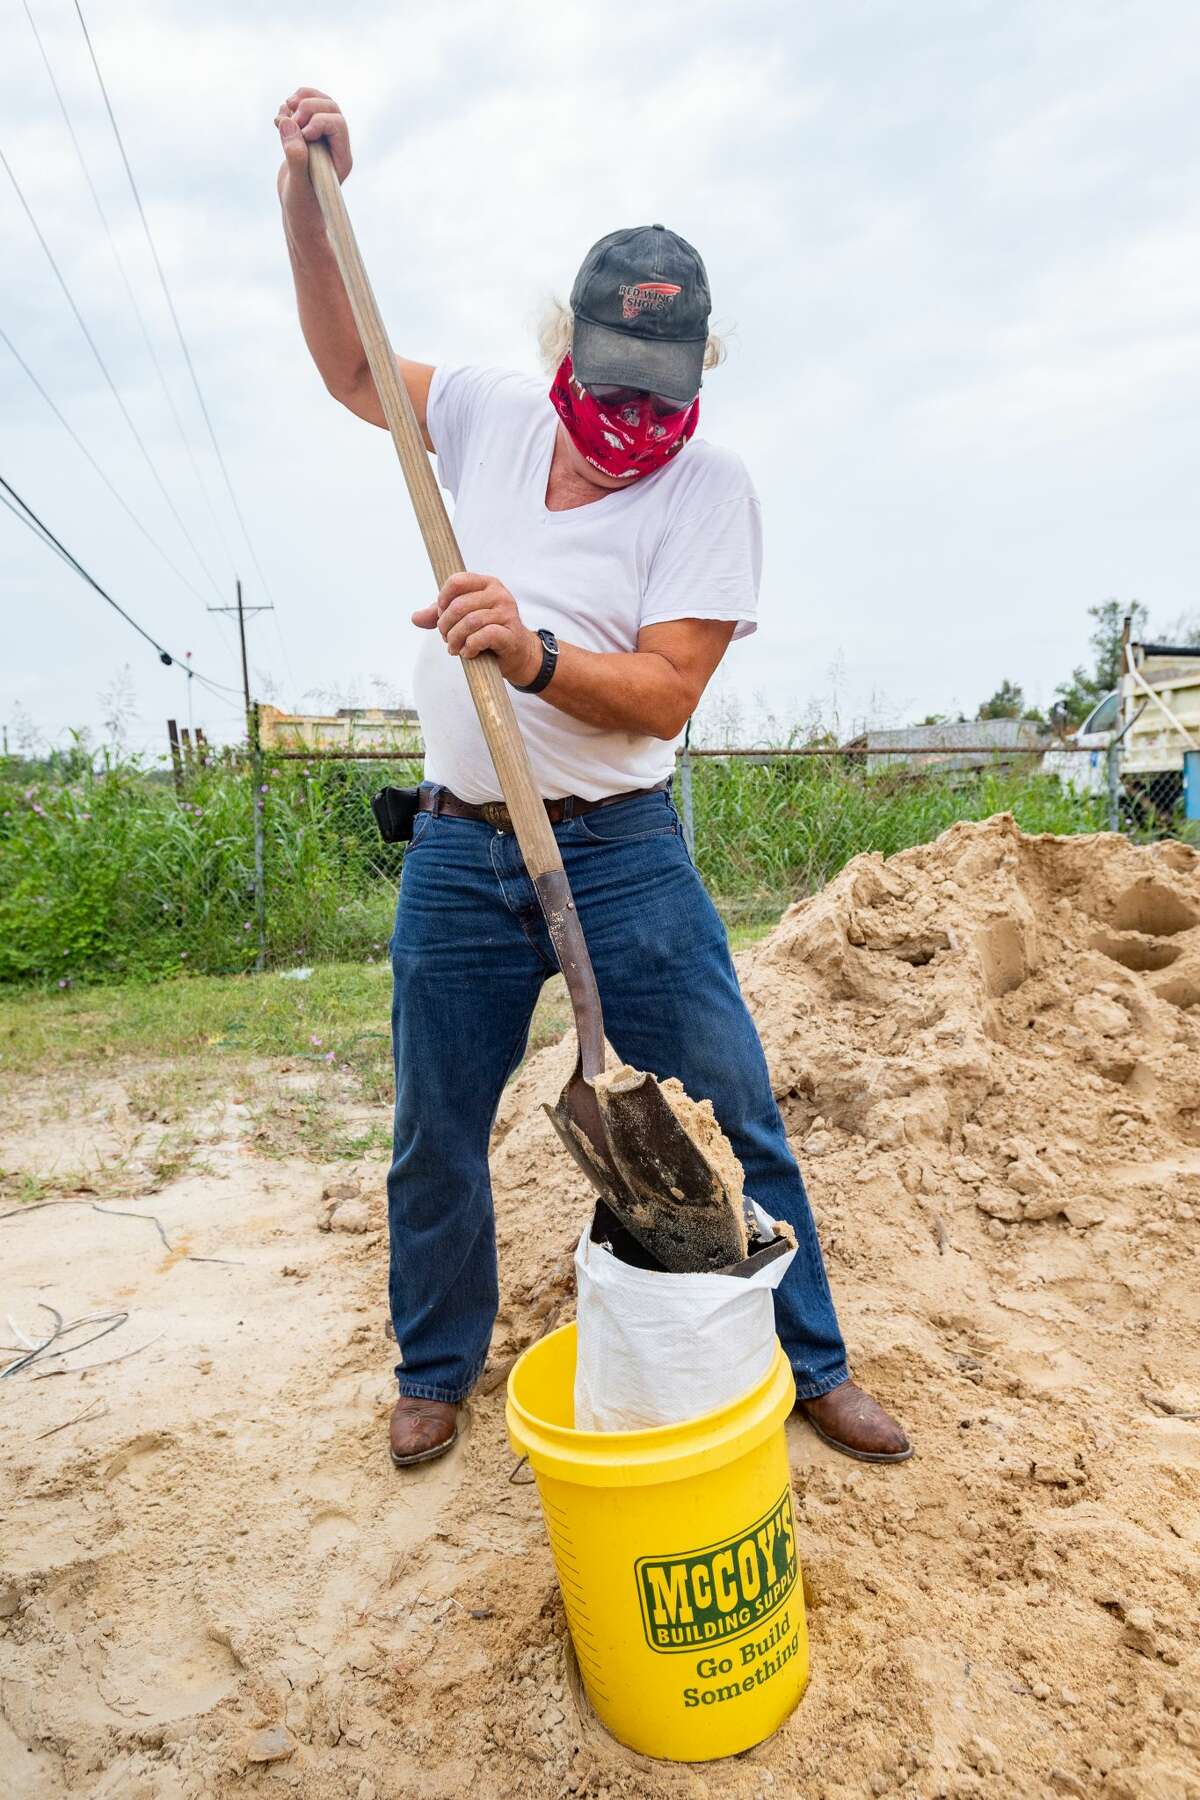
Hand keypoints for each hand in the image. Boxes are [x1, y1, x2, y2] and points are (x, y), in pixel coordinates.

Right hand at [274, 87, 351, 210]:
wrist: (296, 212)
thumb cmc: (302, 207)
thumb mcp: (298, 186)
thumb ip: (296, 157)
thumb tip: (288, 123)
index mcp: (341, 158)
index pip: (338, 124)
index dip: (318, 122)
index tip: (301, 136)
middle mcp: (334, 145)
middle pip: (330, 108)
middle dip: (308, 107)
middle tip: (290, 121)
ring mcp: (321, 139)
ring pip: (318, 103)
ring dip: (300, 100)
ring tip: (283, 112)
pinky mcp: (305, 137)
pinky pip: (304, 109)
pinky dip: (291, 106)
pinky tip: (279, 119)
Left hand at [411, 573, 542, 686]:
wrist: (517, 653)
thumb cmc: (489, 632)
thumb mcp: (464, 619)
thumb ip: (441, 615)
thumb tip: (415, 618)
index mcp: (487, 584)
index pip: (457, 581)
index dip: (442, 600)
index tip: (441, 616)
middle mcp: (499, 594)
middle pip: (459, 605)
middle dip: (446, 625)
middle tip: (446, 638)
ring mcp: (507, 613)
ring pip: (470, 622)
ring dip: (455, 638)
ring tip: (454, 648)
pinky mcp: (510, 634)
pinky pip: (483, 636)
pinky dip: (470, 646)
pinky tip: (468, 652)